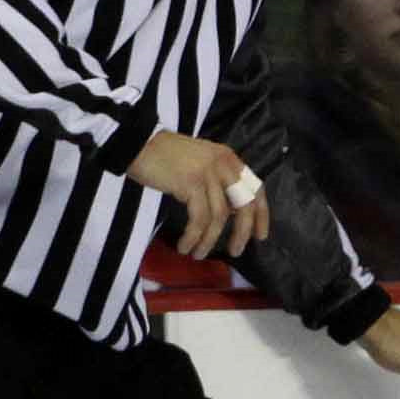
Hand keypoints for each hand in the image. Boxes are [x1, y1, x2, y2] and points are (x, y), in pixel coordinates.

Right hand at [123, 128, 264, 259]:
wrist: (137, 144)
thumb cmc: (164, 156)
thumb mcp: (200, 163)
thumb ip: (217, 181)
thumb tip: (229, 212)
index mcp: (228, 158)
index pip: (256, 189)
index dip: (261, 215)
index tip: (259, 236)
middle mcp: (223, 164)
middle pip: (244, 205)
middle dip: (242, 232)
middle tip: (235, 251)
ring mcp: (207, 173)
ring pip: (219, 216)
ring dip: (209, 240)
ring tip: (198, 254)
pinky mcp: (190, 183)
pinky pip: (198, 219)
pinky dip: (193, 237)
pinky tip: (185, 246)